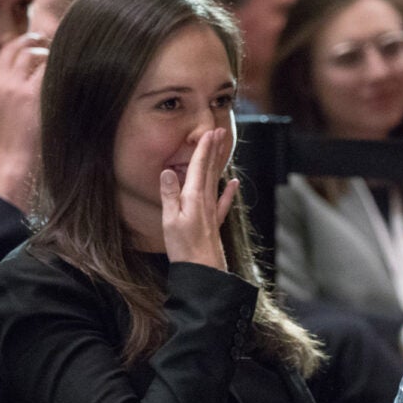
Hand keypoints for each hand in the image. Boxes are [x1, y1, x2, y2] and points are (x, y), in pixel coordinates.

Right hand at [0, 32, 49, 210]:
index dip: (20, 44)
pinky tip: (71, 70)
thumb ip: (7, 92)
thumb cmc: (12, 145)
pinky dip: (60, 65)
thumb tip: (25, 76)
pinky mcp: (31, 94)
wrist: (13, 164)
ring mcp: (15, 87)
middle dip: (35, 41)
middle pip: (17, 47)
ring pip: (33, 53)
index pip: (4, 52)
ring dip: (50, 53)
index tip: (35, 43)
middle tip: (51, 42)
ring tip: (64, 57)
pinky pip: (48, 67)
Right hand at [160, 128, 237, 270]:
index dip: (203, 149)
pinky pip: (223, 202)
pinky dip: (229, 191)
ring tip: (222, 148)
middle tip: (219, 131)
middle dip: (213, 150)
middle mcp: (205, 201)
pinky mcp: (214, 223)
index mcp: (193, 198)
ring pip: (216, 181)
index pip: (198, 168)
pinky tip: (234, 183)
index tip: (208, 133)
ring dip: (218, 163)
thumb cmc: (184, 248)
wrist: (203, 271)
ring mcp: (211, 212)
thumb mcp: (170, 221)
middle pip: (209, 170)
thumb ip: (170, 195)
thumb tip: (168, 172)